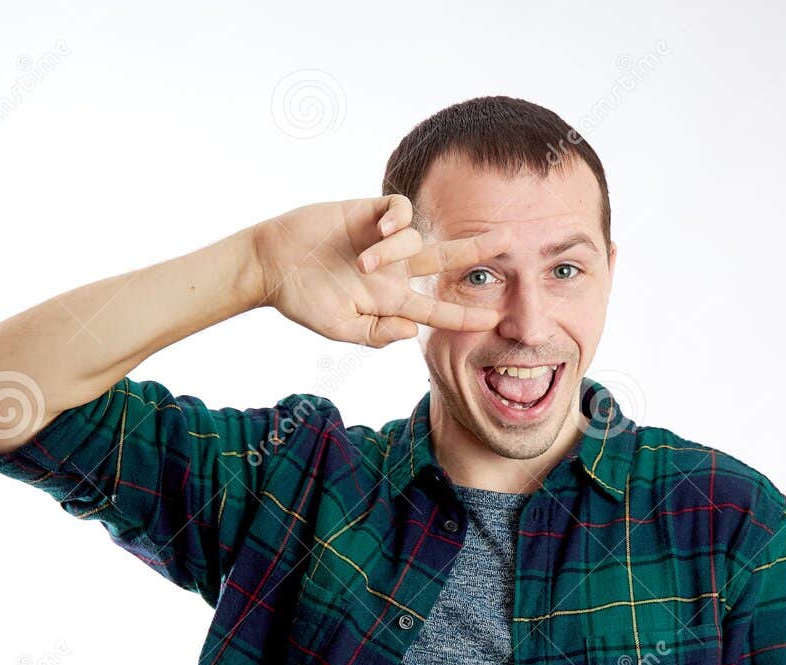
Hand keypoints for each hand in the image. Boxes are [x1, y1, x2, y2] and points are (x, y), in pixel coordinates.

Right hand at [250, 194, 510, 346]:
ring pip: (416, 240)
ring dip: (393, 252)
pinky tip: (378, 230)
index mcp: (391, 301)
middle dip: (477, 250)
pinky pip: (399, 210)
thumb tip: (415, 331)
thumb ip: (376, 333)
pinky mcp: (369, 213)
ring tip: (360, 263)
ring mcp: (383, 241)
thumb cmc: (303, 300)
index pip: (436, 309)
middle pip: (447, 260)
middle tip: (513, 240)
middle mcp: (395, 270)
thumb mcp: (340, 327)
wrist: (272, 263)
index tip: (495, 320)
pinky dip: (396, 220)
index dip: (464, 314)